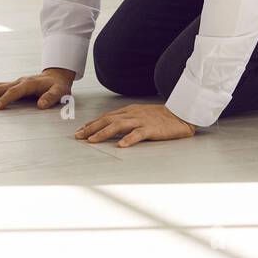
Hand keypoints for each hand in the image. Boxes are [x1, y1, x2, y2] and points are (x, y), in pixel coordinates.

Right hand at [0, 68, 74, 110]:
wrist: (56, 76)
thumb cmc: (58, 86)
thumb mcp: (60, 92)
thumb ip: (51, 98)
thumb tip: (41, 105)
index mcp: (29, 84)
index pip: (14, 91)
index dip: (5, 99)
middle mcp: (19, 81)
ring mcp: (14, 82)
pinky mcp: (12, 85)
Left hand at [75, 103, 195, 147]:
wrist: (180, 114)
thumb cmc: (160, 117)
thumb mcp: (140, 115)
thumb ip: (126, 120)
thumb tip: (111, 127)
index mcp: (129, 111)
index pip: (106, 117)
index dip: (92, 123)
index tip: (80, 130)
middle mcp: (132, 114)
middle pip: (107, 120)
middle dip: (91, 128)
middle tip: (78, 136)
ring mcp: (141, 121)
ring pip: (118, 125)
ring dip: (103, 133)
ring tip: (92, 140)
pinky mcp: (151, 129)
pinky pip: (138, 134)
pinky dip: (129, 139)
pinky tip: (121, 145)